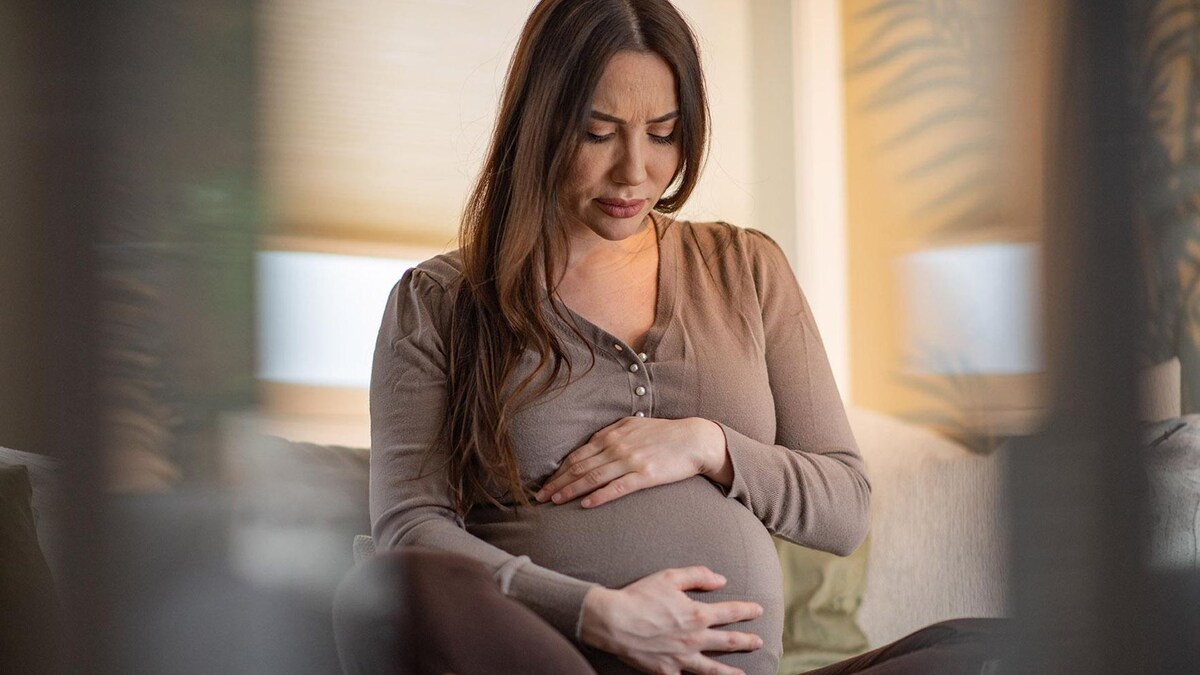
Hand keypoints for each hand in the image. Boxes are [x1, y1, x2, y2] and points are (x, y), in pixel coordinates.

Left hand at [534, 416, 730, 507]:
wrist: (694, 439)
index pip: (577, 455)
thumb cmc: (664, 433)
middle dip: (557, 482)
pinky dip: (599, 496)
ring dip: (571, 490)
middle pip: (579, 467)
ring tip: (555, 501)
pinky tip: (586, 504)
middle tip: (540, 497)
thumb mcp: (633, 425)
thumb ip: (611, 433)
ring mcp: (631, 461)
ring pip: (593, 478)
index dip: (558, 471)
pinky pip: (617, 488)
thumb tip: (592, 442)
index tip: (545, 484)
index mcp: (612, 435)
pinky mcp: (645, 475)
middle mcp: (617, 447)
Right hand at [580, 566, 763, 674]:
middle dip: (747, 641)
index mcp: (697, 614)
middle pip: (729, 642)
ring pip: (713, 669)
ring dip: (731, 672)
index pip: (731, 612)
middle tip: (759, 642)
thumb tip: (721, 579)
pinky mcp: (666, 671)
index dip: (747, 611)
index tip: (758, 611)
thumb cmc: (639, 596)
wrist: (612, 621)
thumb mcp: (669, 577)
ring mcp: (681, 658)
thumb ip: (698, 575)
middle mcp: (694, 639)